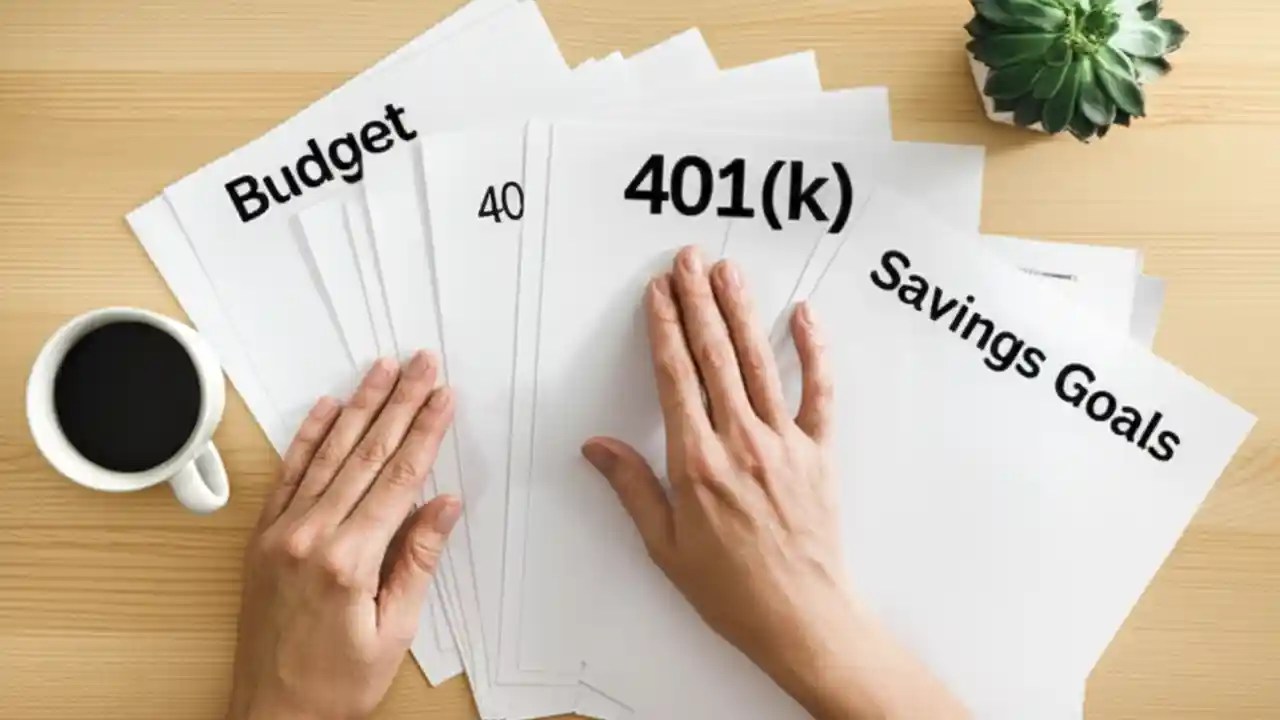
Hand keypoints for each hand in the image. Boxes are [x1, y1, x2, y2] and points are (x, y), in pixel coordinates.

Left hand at [227, 352, 459, 719]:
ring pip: (327, 453)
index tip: (443, 397)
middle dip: (399, 403)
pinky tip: (325, 407)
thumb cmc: (336, 684)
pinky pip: (287, 474)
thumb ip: (418, 559)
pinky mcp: (262, 537)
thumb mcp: (394, 628)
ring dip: (357, 406)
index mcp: (349, 559)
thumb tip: (443, 505)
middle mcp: (309, 536)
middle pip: (365, 453)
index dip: (425, 431)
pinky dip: (307, 437)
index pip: (398, 477)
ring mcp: (281, 533)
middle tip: (421, 364)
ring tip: (381, 369)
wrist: (273, 714)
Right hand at [582, 248, 965, 719]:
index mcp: (697, 464)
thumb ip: (632, 487)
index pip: (675, 378)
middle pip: (714, 357)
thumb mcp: (665, 546)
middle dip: (696, 303)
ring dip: (740, 312)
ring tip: (725, 273)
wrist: (801, 617)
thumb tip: (598, 446)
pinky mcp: (818, 452)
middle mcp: (741, 443)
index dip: (663, 329)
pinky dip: (814, 351)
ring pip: (759, 362)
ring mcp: (784, 443)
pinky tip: (804, 316)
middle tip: (686, 260)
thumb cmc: (730, 590)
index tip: (656, 293)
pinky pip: (818, 392)